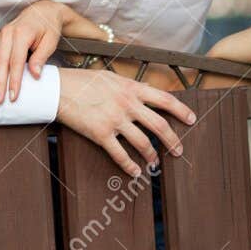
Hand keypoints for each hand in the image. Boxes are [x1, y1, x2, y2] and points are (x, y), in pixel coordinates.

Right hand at [0, 0, 89, 104]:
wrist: (43, 11)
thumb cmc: (48, 27)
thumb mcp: (50, 42)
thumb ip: (40, 58)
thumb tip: (34, 74)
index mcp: (22, 34)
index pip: (16, 62)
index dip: (14, 80)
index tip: (13, 95)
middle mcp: (8, 34)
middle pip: (0, 61)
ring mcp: (1, 36)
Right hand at [56, 66, 196, 177]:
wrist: (58, 89)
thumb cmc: (83, 82)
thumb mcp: (110, 78)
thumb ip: (129, 86)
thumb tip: (144, 92)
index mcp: (131, 88)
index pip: (164, 99)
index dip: (181, 110)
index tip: (192, 119)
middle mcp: (127, 103)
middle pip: (159, 125)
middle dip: (172, 140)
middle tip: (179, 151)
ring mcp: (114, 119)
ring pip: (143, 142)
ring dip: (152, 156)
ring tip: (155, 163)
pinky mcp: (101, 134)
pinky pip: (120, 154)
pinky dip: (130, 166)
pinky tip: (135, 172)